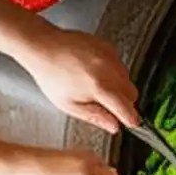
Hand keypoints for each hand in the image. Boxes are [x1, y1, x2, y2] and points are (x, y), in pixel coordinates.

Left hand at [16, 27, 140, 132]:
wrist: (43, 47)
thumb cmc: (51, 75)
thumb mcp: (68, 104)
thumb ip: (95, 117)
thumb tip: (113, 127)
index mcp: (100, 88)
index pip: (127, 109)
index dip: (130, 118)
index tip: (131, 123)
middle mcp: (110, 71)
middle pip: (132, 94)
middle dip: (123, 101)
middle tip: (105, 102)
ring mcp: (111, 58)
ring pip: (127, 79)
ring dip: (118, 85)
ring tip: (94, 82)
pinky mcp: (109, 48)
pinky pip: (120, 65)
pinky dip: (112, 70)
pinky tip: (94, 70)